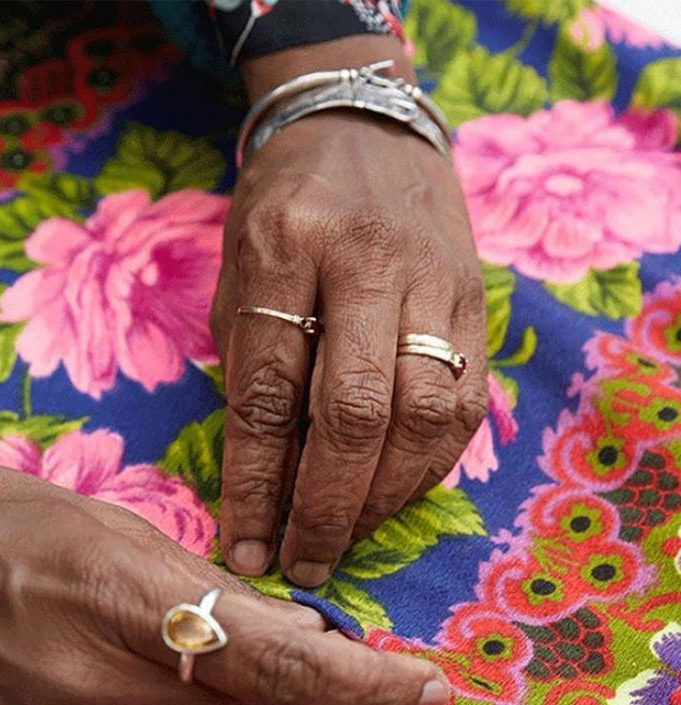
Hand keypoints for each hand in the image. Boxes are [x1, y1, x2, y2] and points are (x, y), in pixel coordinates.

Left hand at [213, 36, 488, 586]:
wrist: (362, 128)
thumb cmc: (280, 214)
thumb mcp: (239, 276)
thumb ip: (251, 371)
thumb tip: (263, 490)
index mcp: (287, 249)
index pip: (268, 393)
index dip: (254, 485)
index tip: (243, 548)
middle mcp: (369, 263)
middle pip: (355, 413)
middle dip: (325, 508)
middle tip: (302, 565)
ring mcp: (435, 281)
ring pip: (423, 416)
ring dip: (382, 498)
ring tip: (345, 540)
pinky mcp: (477, 303)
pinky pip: (464, 406)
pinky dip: (428, 468)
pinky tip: (392, 499)